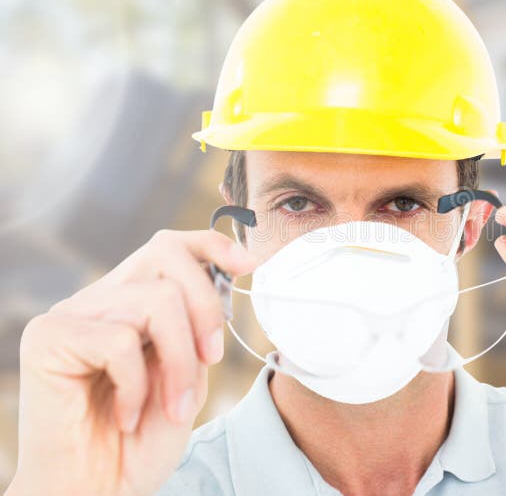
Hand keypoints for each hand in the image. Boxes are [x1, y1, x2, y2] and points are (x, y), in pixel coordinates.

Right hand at [9, 230, 258, 495]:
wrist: (97, 494)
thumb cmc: (140, 443)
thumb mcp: (187, 378)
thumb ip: (196, 331)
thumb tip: (224, 280)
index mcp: (131, 302)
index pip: (169, 247)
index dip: (211, 244)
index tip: (249, 263)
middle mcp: (100, 298)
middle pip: (165, 254)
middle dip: (204, 306)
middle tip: (212, 359)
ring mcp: (72, 313)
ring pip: (155, 299)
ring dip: (179, 360)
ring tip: (171, 407)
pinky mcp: (47, 336)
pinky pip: (120, 339)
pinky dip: (136, 384)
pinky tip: (125, 415)